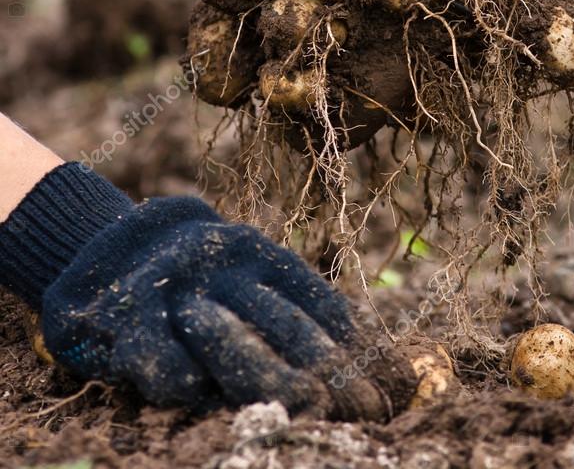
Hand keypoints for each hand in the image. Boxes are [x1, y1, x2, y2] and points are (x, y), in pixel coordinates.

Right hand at [0, 164, 413, 415]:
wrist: (105, 244)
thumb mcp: (242, 273)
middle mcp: (222, 264)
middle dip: (327, 369)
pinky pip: (163, 357)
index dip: (354, 345)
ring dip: (272, 376)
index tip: (389, 383)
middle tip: (365, 409)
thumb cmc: (194, 276)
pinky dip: (188, 382)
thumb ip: (290, 306)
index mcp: (258, 254)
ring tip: (310, 406)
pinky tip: (211, 399)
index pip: (316, 302)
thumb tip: (372, 359)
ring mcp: (176, 286)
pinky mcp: (129, 316)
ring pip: (230, 336)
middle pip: (283, 321)